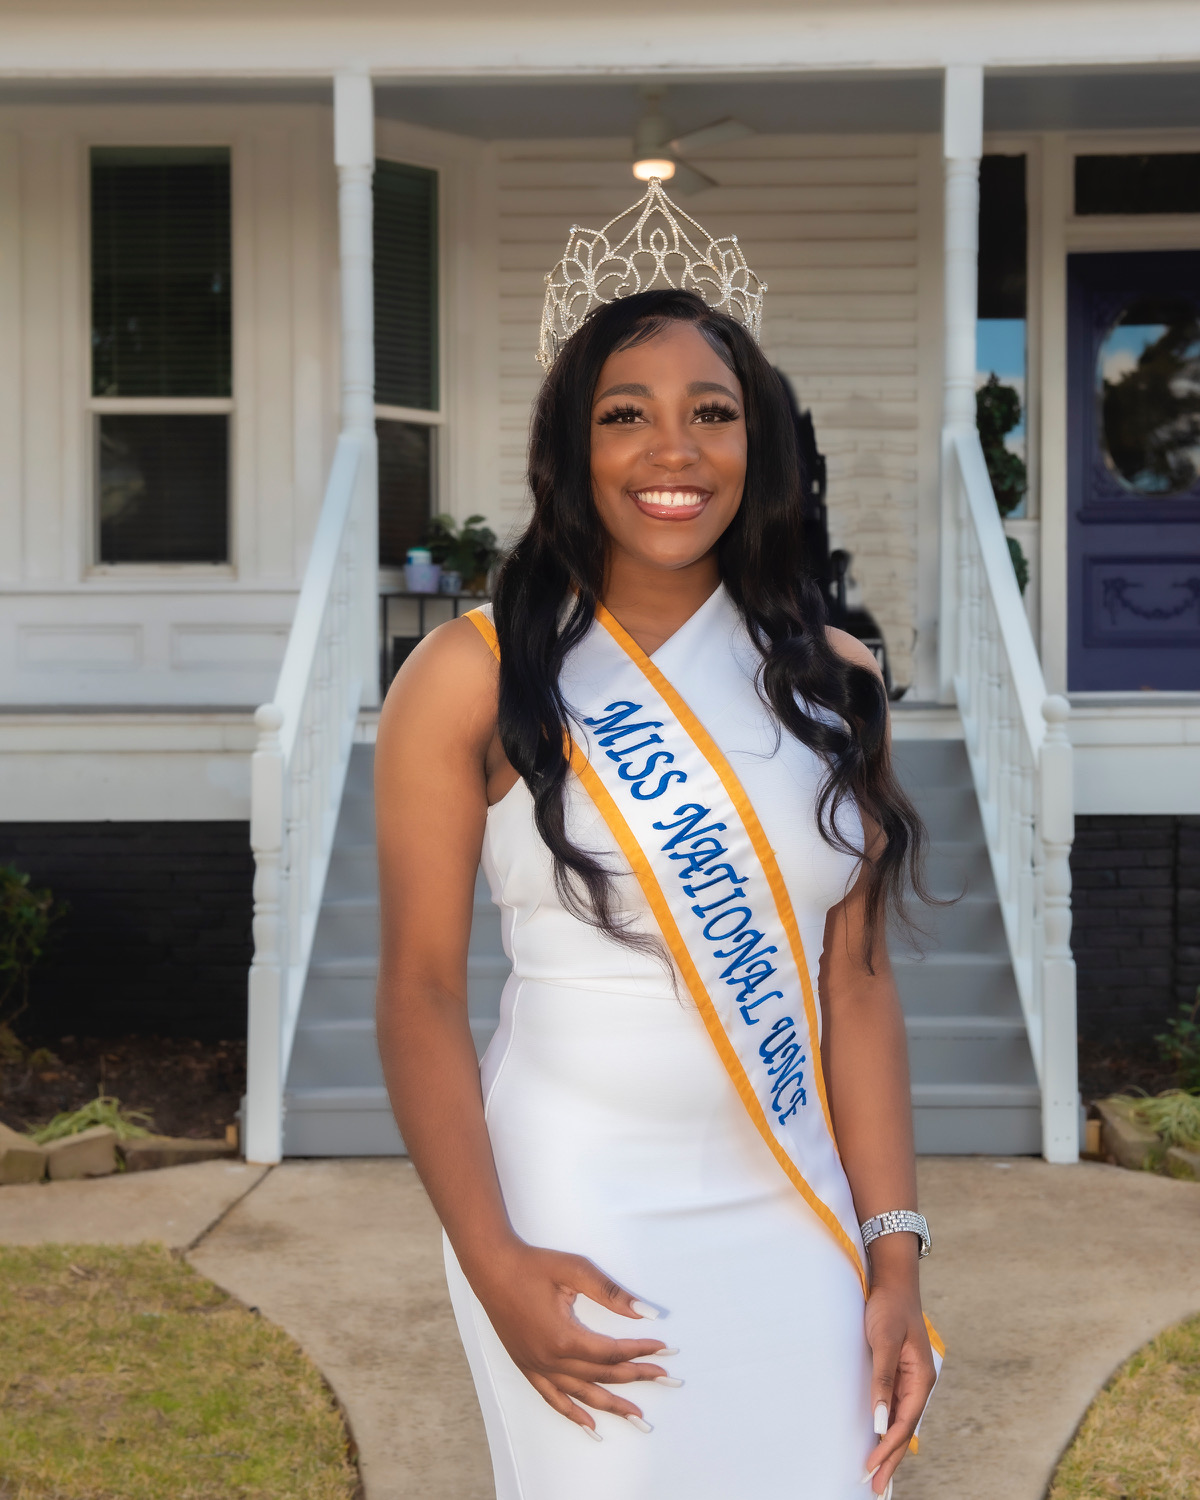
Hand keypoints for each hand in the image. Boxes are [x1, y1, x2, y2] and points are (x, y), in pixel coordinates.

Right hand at [469, 1242, 676, 1436]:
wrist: (492, 1267)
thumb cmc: (534, 1265)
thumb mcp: (575, 1270)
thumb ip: (611, 1293)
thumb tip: (646, 1312)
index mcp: (565, 1338)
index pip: (613, 1352)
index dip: (641, 1351)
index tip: (665, 1350)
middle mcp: (551, 1360)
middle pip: (603, 1375)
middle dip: (637, 1378)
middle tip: (667, 1380)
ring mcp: (537, 1367)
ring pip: (582, 1394)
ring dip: (612, 1406)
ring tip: (638, 1417)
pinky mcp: (527, 1367)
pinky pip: (553, 1399)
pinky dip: (573, 1414)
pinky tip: (590, 1427)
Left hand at [862, 1278, 936, 1493]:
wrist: (893, 1283)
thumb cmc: (889, 1309)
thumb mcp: (884, 1342)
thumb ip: (882, 1381)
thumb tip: (879, 1420)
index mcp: (921, 1379)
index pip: (905, 1422)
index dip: (889, 1447)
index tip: (873, 1467)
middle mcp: (918, 1384)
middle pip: (904, 1429)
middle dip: (891, 1459)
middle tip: (875, 1487)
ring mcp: (908, 1380)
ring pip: (899, 1421)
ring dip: (888, 1447)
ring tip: (877, 1474)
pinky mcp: (897, 1374)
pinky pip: (892, 1408)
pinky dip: (885, 1428)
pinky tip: (878, 1442)